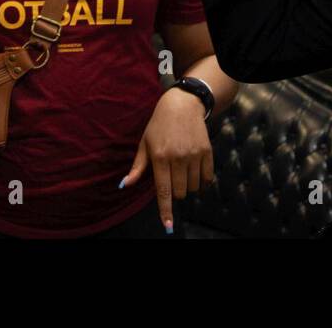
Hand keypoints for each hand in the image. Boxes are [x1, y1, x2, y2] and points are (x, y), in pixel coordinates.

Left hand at [121, 88, 214, 234]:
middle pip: (179, 192)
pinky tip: (195, 171)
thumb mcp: (145, 143)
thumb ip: (137, 167)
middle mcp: (178, 157)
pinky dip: (201, 181)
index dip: (165, 210)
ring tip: (182, 168)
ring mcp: (194, 154)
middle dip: (175, 191)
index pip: (163, 191)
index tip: (168, 226)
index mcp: (160, 157)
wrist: (182, 105)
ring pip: (193, 187)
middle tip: (171, 176)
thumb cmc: (159, 125)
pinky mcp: (207, 152)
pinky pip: (206, 178)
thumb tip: (124, 185)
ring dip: (188, 185)